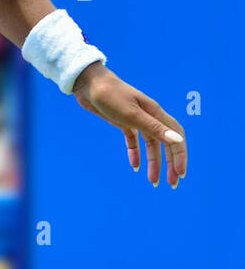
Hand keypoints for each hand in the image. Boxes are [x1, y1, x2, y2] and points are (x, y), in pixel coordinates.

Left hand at [72, 63, 186, 187]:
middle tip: (171, 184)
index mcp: (156, 114)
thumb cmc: (110, 95)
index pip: (176, 137)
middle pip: (165, 143)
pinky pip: (133, 140)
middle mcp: (149, 117)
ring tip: (153, 181)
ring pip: (150, 144)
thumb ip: (153, 128)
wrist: (88, 84)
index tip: (180, 174)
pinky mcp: (122, 121)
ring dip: (154, 162)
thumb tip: (177, 141)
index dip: (180, 156)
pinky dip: (135, 153)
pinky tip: (134, 166)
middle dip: (170, 164)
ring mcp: (135, 119)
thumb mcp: (131, 115)